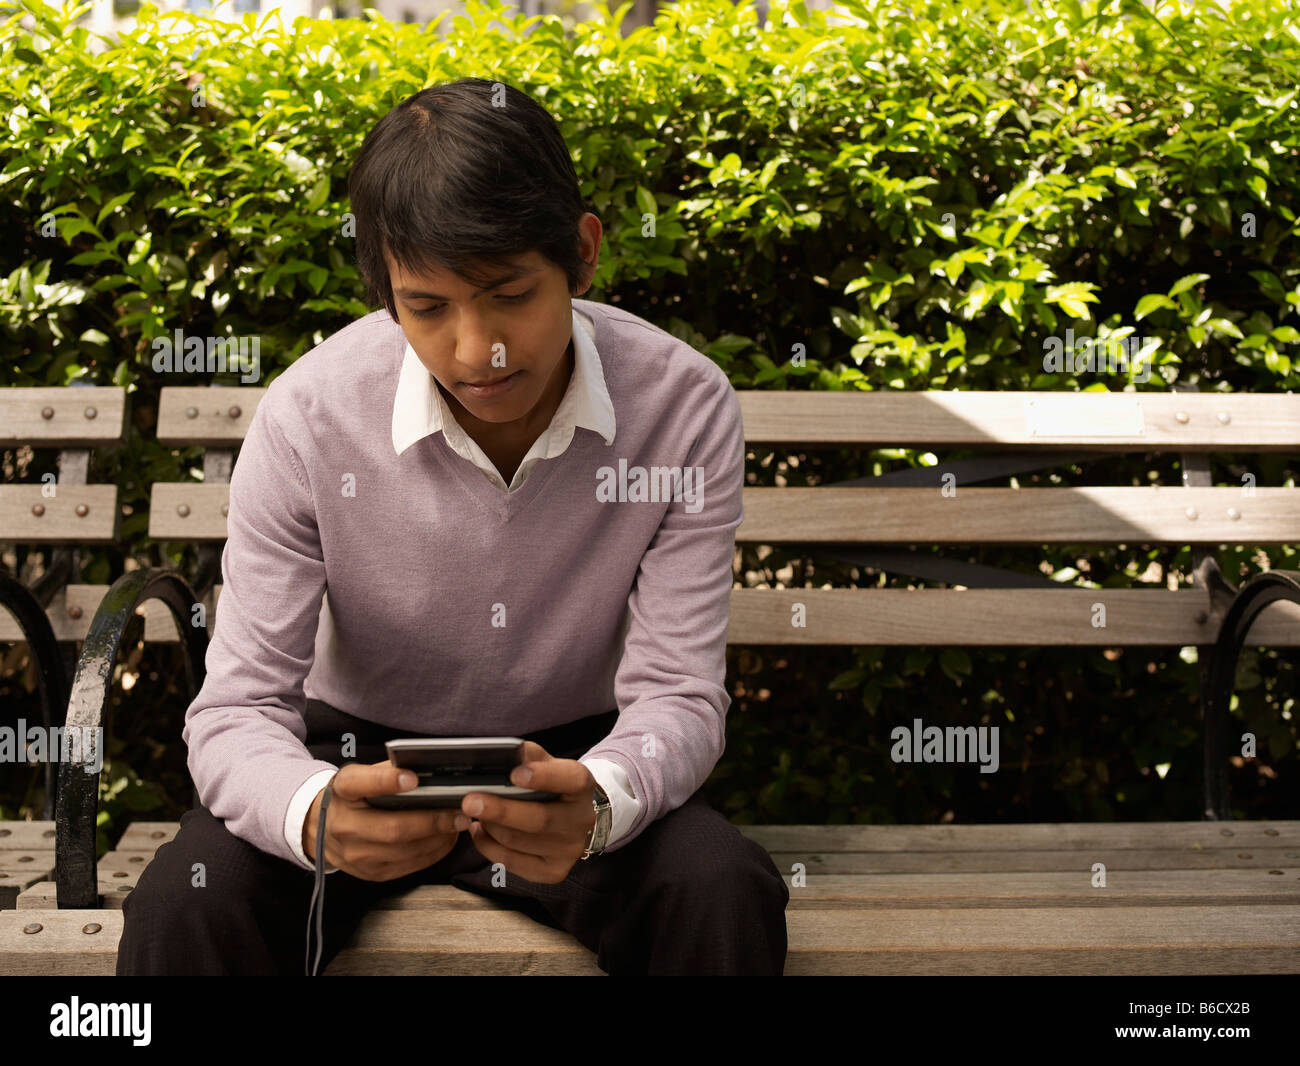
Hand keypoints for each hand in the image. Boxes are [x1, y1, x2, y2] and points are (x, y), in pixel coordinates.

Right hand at [303, 760, 460, 880]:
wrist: (322, 828)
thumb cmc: (353, 796)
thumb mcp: (361, 775)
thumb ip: (389, 770)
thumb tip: (431, 771)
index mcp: (342, 791)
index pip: (359, 784)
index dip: (386, 781)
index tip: (412, 778)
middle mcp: (344, 825)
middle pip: (392, 828)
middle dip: (431, 821)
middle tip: (459, 813)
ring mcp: (356, 854)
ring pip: (404, 851)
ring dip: (438, 839)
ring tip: (458, 824)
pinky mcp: (370, 873)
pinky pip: (408, 866)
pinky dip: (432, 852)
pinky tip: (445, 839)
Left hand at [460, 741, 597, 884]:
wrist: (575, 820)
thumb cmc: (554, 787)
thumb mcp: (549, 764)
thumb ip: (530, 756)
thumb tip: (505, 754)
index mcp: (582, 786)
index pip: (570, 779)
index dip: (543, 777)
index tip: (515, 774)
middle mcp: (581, 820)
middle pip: (539, 819)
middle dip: (501, 811)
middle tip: (470, 801)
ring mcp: (569, 850)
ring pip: (518, 841)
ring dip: (489, 826)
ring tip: (474, 811)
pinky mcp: (553, 872)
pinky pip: (511, 861)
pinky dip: (487, 845)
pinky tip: (479, 830)